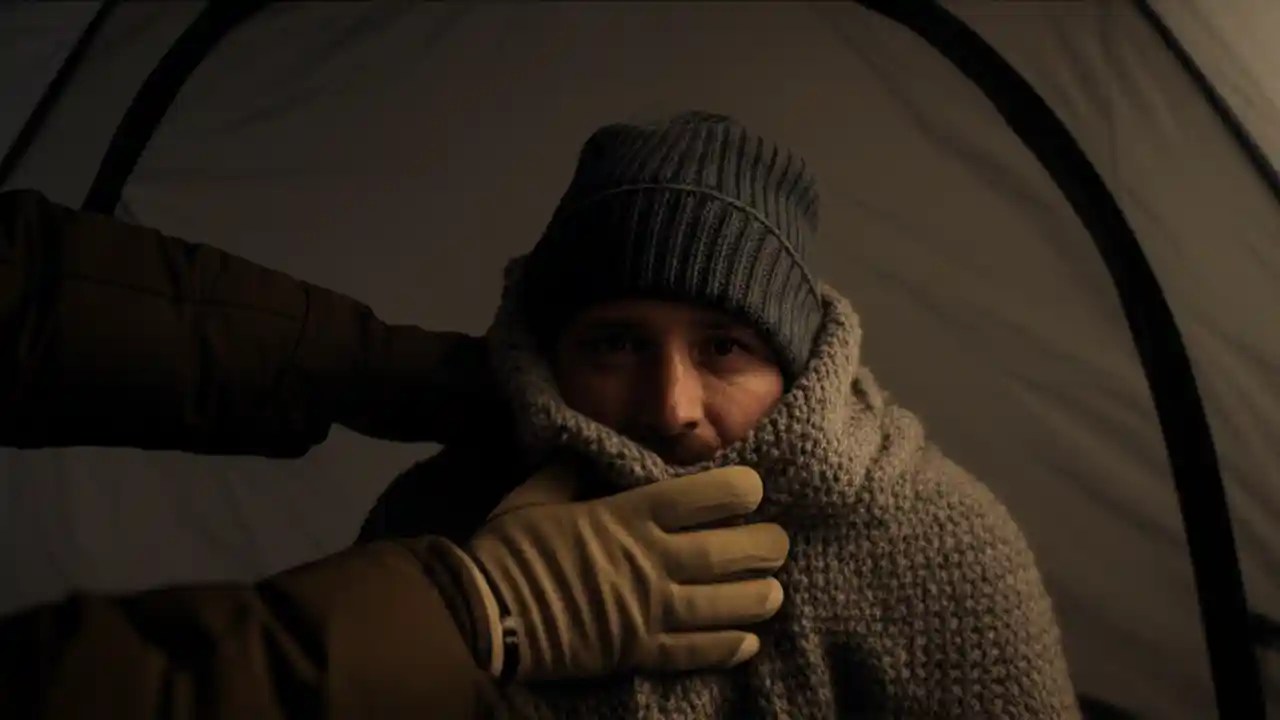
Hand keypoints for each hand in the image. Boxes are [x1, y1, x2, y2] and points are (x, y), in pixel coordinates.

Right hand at [466, 464, 789, 680]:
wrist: (482, 615)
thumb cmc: (508, 550)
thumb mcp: (535, 495)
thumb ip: (569, 469)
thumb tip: (583, 445)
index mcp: (625, 516)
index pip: (699, 497)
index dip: (736, 489)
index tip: (754, 487)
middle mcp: (647, 561)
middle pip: (725, 552)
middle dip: (763, 546)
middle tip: (778, 542)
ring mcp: (646, 611)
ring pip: (722, 604)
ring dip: (757, 597)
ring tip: (774, 591)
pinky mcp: (637, 651)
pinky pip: (694, 651)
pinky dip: (727, 646)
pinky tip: (749, 641)